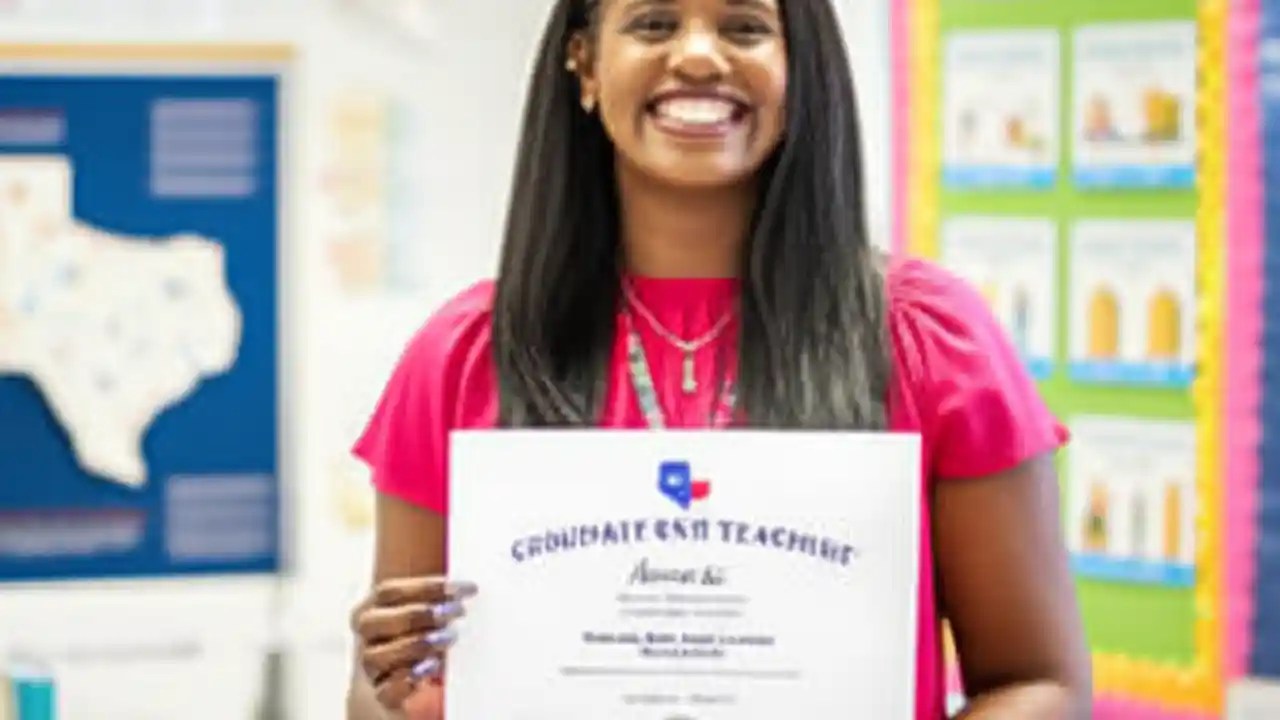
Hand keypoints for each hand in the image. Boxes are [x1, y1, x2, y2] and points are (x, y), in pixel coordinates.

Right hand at [350, 577, 477, 711]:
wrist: (399, 676)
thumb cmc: (416, 633)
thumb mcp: (421, 612)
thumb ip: (435, 599)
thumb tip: (466, 589)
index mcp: (370, 606)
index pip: (391, 591)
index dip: (428, 587)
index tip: (464, 589)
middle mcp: (367, 634)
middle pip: (389, 620)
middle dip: (426, 614)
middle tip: (458, 611)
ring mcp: (370, 664)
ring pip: (382, 654)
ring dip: (419, 643)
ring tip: (448, 638)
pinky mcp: (381, 692)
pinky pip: (388, 688)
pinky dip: (408, 678)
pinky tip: (431, 666)